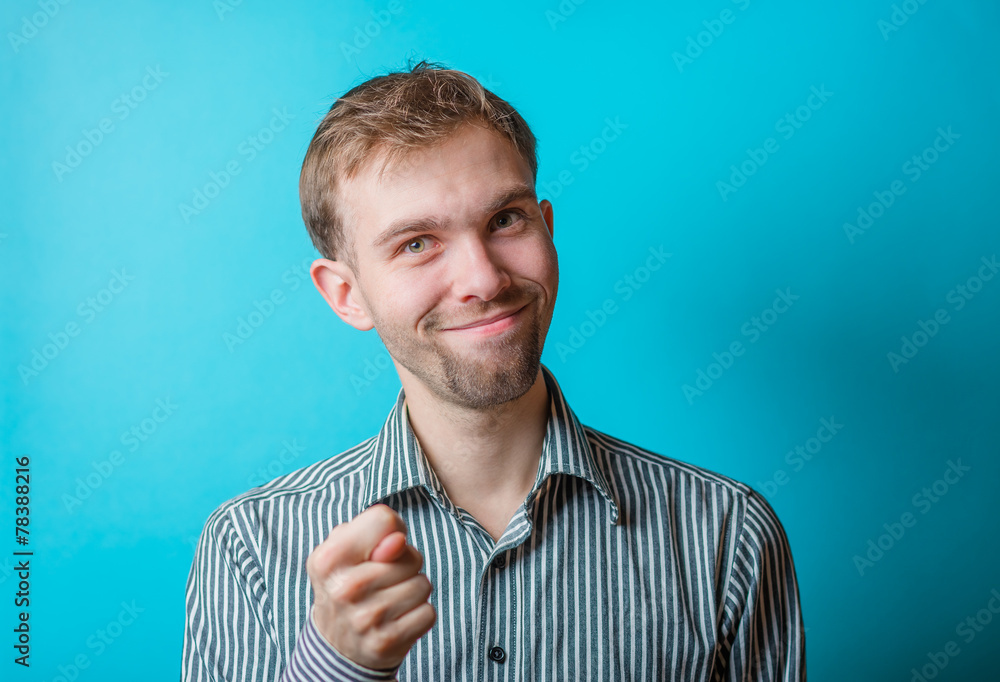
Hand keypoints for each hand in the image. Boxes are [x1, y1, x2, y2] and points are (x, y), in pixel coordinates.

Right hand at [305, 503, 435, 670]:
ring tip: (391, 599)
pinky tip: (397, 619)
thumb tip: (398, 541)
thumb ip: (375, 531)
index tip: (379, 549)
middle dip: (406, 565)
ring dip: (414, 590)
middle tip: (383, 580)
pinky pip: (428, 613)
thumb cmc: (348, 583)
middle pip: (411, 556)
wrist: (336, 646)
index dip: (391, 530)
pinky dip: (419, 614)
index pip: (383, 519)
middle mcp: (343, 588)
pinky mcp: (385, 643)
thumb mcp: (346, 550)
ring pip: (423, 584)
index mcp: (328, 558)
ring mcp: (365, 619)